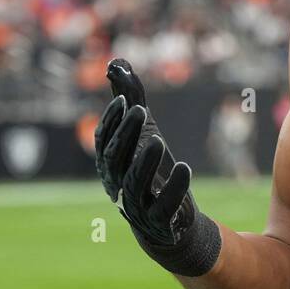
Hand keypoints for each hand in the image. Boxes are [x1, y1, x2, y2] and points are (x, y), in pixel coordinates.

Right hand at [94, 58, 221, 275]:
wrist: (168, 225)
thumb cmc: (153, 171)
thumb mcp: (145, 132)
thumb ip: (131, 97)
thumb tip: (116, 62)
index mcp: (111, 165)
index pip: (104, 142)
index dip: (111, 122)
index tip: (124, 101)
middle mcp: (119, 185)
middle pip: (115, 160)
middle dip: (126, 135)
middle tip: (140, 110)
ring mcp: (138, 206)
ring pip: (134, 184)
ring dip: (144, 162)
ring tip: (157, 140)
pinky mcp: (161, 222)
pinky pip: (164, 206)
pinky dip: (173, 189)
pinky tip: (185, 168)